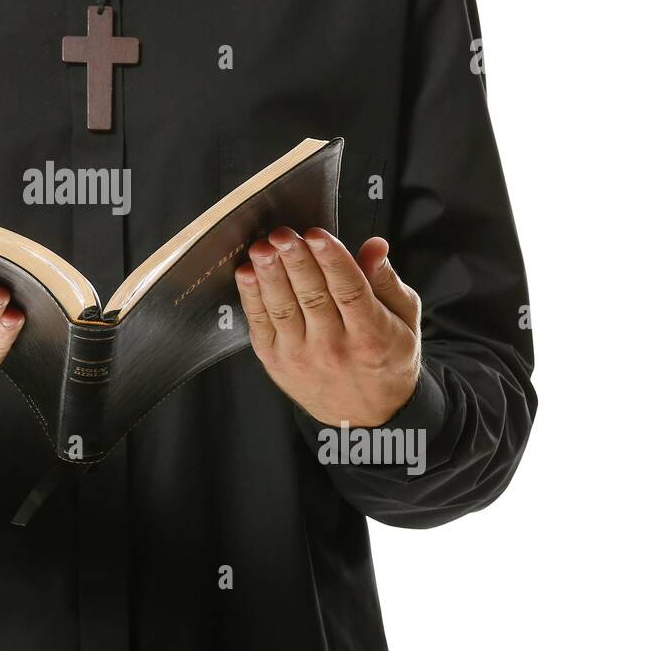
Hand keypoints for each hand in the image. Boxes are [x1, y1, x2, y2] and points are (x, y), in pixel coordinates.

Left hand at [234, 227, 421, 426]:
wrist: (366, 416)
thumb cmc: (386, 357)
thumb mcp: (403, 319)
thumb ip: (386, 281)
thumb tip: (375, 246)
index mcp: (372, 335)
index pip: (349, 290)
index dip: (331, 259)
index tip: (317, 233)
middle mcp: (335, 348)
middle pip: (312, 296)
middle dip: (295, 260)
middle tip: (282, 234)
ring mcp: (302, 357)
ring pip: (283, 308)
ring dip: (269, 275)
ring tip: (263, 247)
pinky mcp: (276, 362)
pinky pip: (261, 325)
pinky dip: (251, 297)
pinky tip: (247, 273)